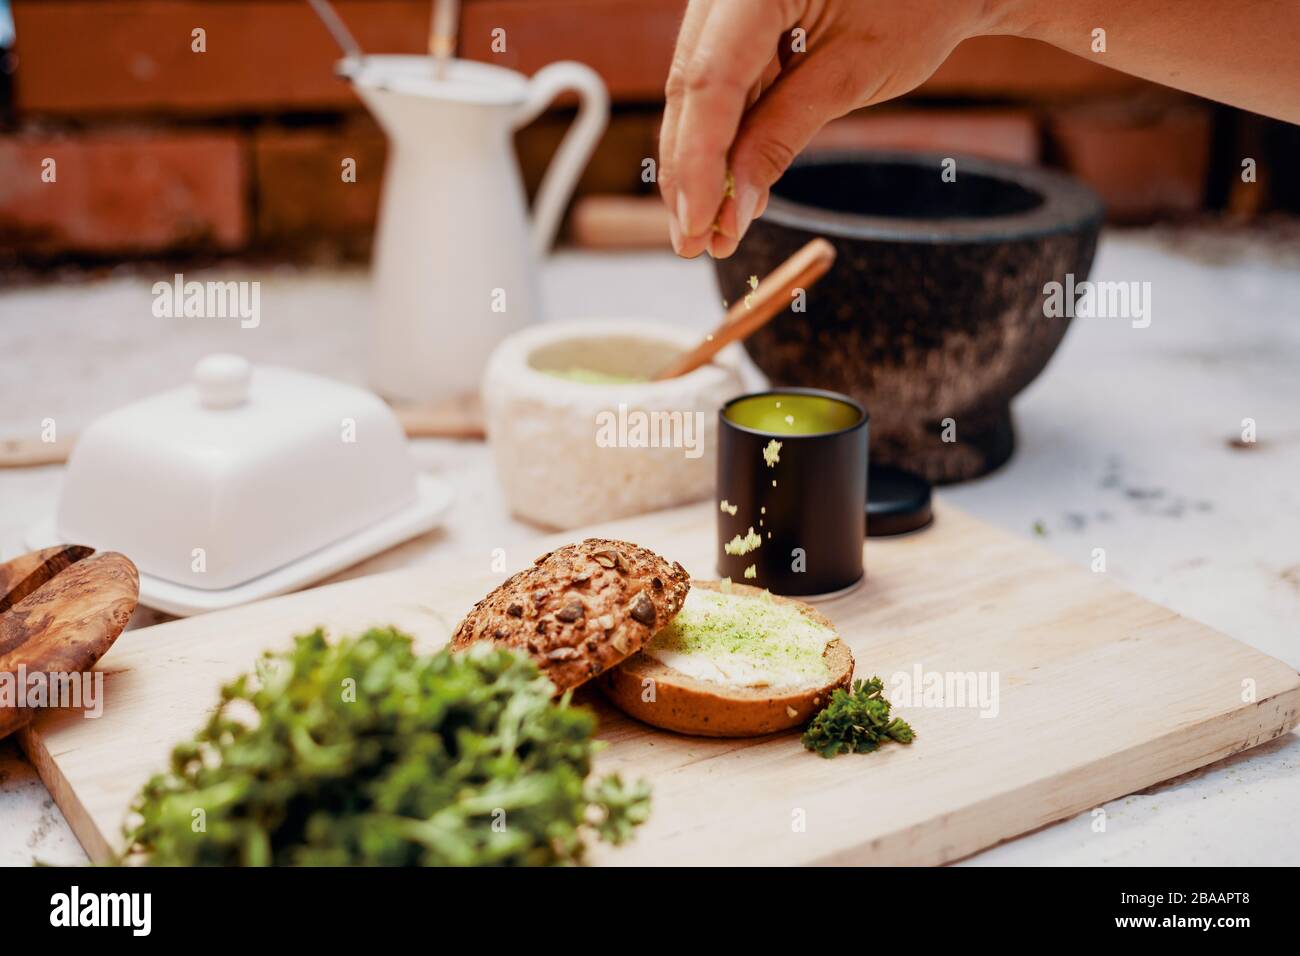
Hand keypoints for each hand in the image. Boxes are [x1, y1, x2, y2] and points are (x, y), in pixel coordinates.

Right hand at [659, 0, 1000, 257]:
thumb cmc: (914, 6)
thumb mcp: (851, 74)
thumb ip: (781, 134)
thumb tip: (733, 211)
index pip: (710, 81)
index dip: (698, 161)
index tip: (699, 224)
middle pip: (689, 90)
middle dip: (689, 174)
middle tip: (692, 245)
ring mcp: (725, 5)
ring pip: (694, 96)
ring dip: (699, 168)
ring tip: (711, 233)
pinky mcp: (733, 26)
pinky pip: (716, 90)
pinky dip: (723, 143)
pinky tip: (728, 196)